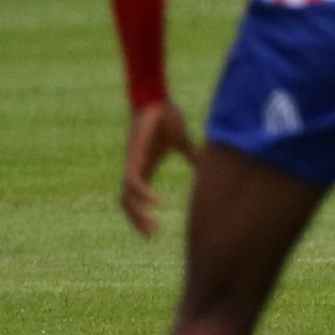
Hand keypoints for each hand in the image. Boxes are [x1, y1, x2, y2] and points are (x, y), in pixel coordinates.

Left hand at [120, 100, 198, 237]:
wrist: (156, 99)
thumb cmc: (166, 116)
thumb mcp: (183, 142)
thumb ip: (192, 155)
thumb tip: (208, 163)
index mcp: (144, 167)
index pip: (135, 196)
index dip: (140, 214)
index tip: (153, 229)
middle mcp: (135, 168)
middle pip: (127, 202)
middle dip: (137, 221)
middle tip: (151, 235)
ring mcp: (132, 163)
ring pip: (126, 197)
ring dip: (138, 214)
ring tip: (153, 226)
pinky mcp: (134, 157)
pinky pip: (133, 182)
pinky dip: (143, 194)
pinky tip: (155, 202)